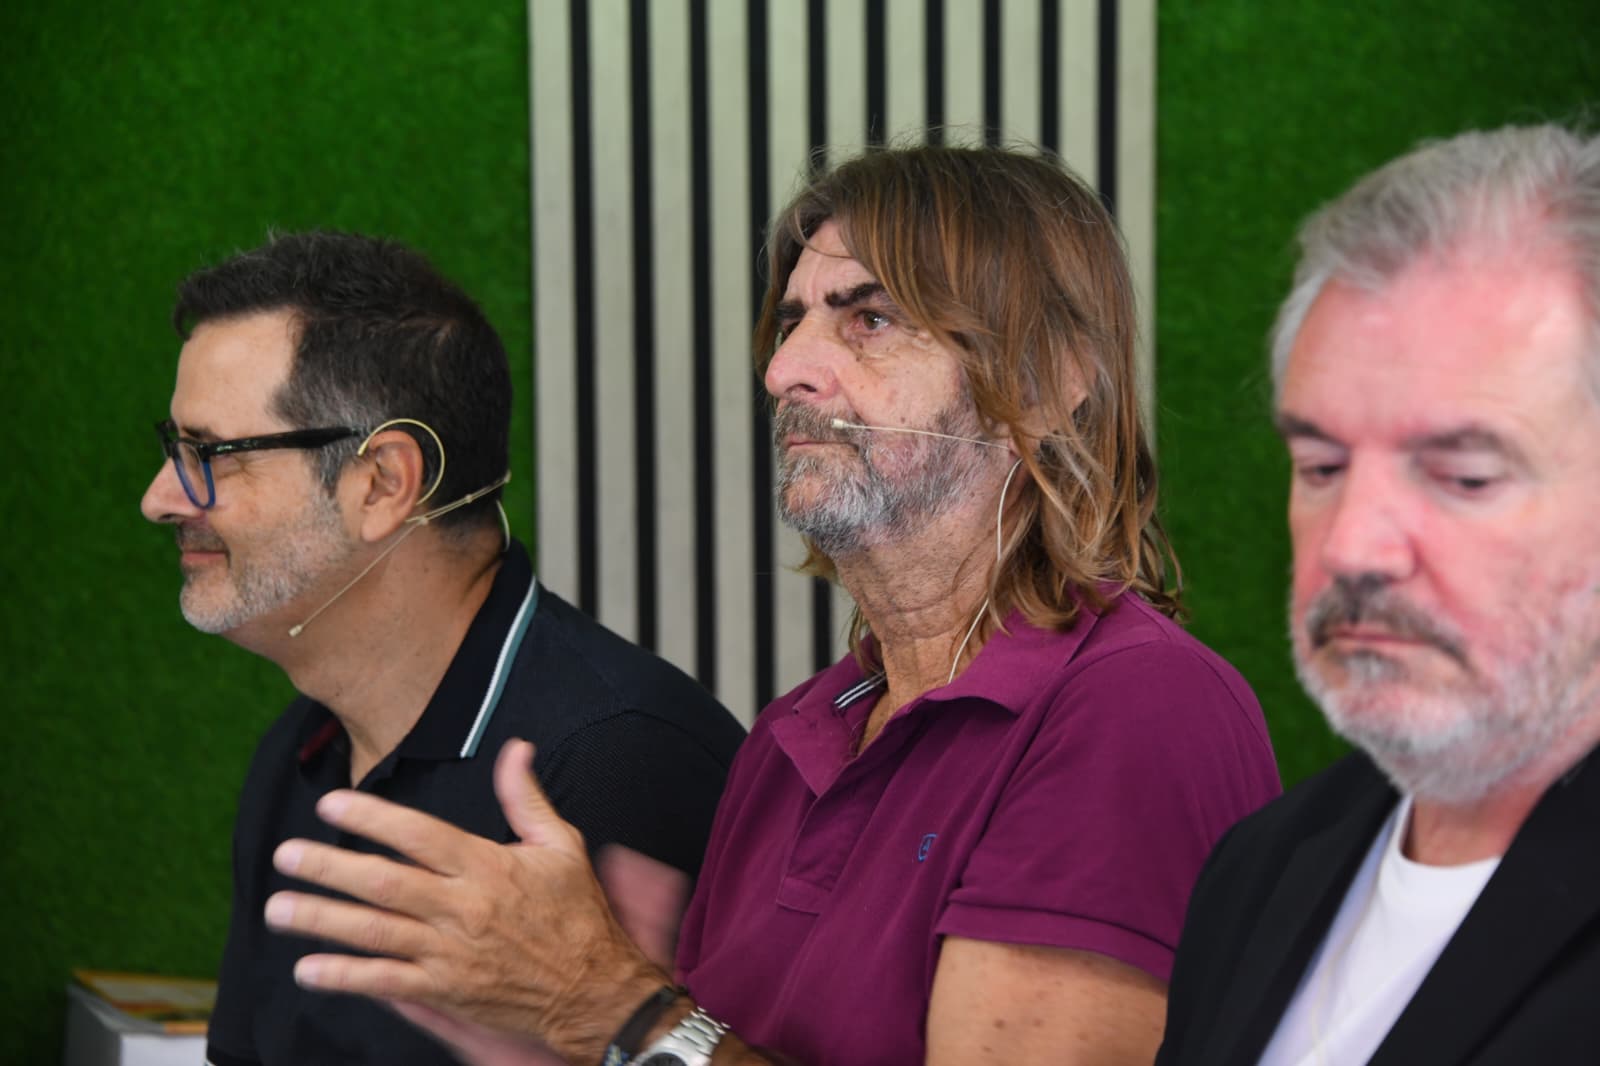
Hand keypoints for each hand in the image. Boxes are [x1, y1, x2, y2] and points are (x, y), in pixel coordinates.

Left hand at [264, 738, 669, 1062]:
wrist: (595, 988)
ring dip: (322, 919)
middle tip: (286, 854)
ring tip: (278, 908)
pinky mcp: (446, 991)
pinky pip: (387, 983)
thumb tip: (516, 748)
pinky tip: (309, 968)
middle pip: (384, 883)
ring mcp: (451, 953)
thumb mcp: (561, 845)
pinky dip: (346, 976)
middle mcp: (463, 908)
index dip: (372, 818)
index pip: (419, 835)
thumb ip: (526, 797)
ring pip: (375, 933)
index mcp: (488, 867)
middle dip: (329, 867)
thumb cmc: (578, 914)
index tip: (332, 804)